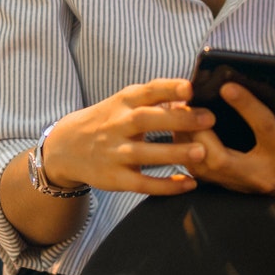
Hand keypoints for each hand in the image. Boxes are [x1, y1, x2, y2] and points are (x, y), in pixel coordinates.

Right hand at [42, 79, 213, 197]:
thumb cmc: (108, 121)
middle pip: (146, 120)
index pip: (147, 91)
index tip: (190, 88)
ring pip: (144, 153)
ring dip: (174, 153)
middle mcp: (117, 125)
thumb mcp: (124, 103)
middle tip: (208, 119)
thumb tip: (193, 92)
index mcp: (123, 103)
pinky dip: (165, 185)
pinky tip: (188, 183)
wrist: (66, 147)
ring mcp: (114, 153)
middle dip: (178, 119)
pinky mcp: (114, 179)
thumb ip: (155, 98)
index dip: (168, 88)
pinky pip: (142, 184)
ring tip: (202, 152)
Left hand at [186, 85, 274, 197]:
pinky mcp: (225, 187)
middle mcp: (260, 173)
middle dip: (201, 132)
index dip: (245, 105)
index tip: (227, 86)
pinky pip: (198, 171)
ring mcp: (239, 184)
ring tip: (181, 113)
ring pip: (203, 168)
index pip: (263, 126)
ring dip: (187, 140)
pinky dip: (186, 148)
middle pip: (221, 159)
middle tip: (190, 106)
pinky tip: (182, 128)